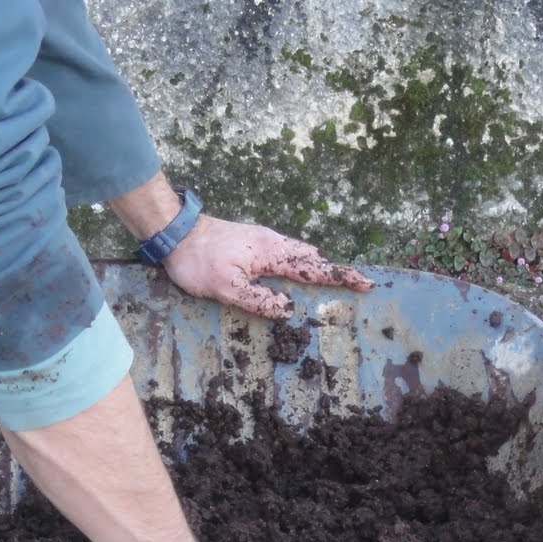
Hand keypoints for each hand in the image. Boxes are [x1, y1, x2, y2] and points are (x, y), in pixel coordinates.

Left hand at [162, 215, 373, 318]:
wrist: (175, 232)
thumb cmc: (198, 261)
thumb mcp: (226, 288)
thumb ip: (258, 299)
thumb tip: (288, 309)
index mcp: (272, 253)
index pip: (314, 267)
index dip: (341, 276)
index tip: (366, 283)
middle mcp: (273, 241)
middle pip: (312, 257)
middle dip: (334, 270)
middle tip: (354, 284)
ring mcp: (263, 238)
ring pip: (299, 252)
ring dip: (317, 266)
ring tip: (331, 279)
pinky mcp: (253, 240)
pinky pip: (286, 251)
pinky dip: (300, 261)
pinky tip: (297, 269)